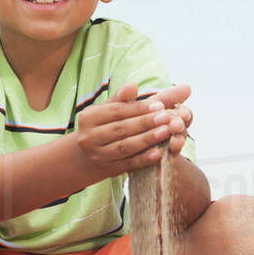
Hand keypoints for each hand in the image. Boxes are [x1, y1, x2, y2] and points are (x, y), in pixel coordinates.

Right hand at [73, 82, 192, 175]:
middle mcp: (89, 137)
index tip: (159, 105)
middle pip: (121, 129)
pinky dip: (144, 159)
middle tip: (167, 117)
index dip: (138, 108)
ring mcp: (98, 156)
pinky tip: (159, 153)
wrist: (86, 156)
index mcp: (88, 118)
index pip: (116, 111)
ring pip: (125, 147)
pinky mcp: (109, 170)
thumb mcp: (109, 110)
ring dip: (147, 139)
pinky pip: (128, 164)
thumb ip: (124, 97)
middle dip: (145, 123)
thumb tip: (134, 83)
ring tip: (167, 131)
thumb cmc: (103, 126)